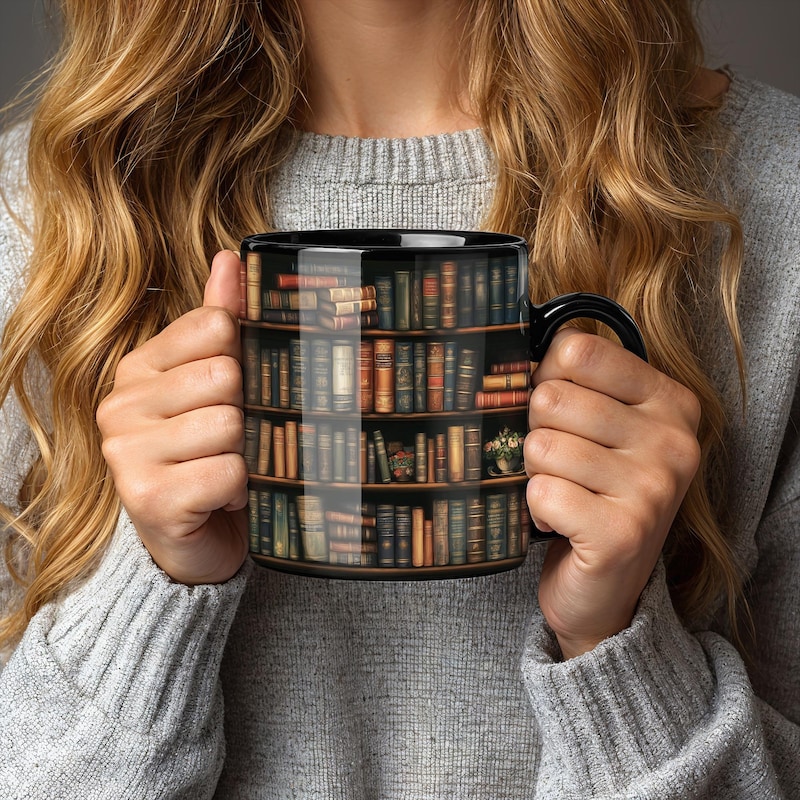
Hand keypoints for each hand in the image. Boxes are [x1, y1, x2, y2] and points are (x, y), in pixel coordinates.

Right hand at [97, 250, 248, 584]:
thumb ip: (220, 322)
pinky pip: (230, 471)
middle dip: (247, 413)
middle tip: (234, 439)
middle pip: (226, 376)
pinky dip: (241, 488)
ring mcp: (128, 453)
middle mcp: (121, 404)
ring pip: (231, 424)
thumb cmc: (206, 457)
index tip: (236, 391)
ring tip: (227, 468)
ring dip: (246, 454)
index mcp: (139, 368)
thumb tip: (231, 259)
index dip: (243, 358)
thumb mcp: (212, 385)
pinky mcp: (149, 498)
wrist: (193, 539)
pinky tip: (224, 497)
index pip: (215, 326)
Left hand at [525, 329, 700, 658]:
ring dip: (536, 475)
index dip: (545, 377)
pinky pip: (540, 492)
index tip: (554, 410)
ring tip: (564, 493)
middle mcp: (673, 441)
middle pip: (551, 398)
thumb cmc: (595, 494)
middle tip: (560, 465)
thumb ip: (575, 384)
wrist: (606, 588)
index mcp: (670, 401)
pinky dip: (536, 509)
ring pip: (541, 446)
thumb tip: (515, 351)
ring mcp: (653, 488)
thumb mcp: (601, 429)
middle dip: (537, 433)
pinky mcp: (623, 533)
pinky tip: (562, 522)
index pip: (578, 350)